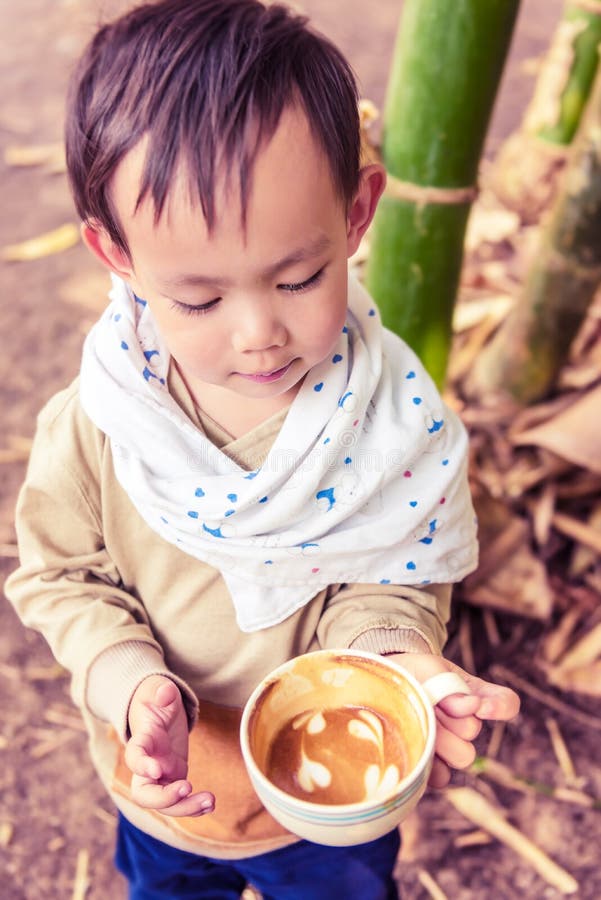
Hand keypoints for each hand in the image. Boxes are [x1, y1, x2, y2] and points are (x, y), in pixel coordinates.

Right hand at [125, 675, 214, 816]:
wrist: (158, 710)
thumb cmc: (156, 700)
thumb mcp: (158, 691)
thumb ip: (161, 692)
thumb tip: (165, 692)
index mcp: (141, 741)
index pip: (134, 757)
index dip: (142, 766)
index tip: (157, 769)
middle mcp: (146, 765)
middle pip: (144, 793)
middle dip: (164, 798)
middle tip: (187, 787)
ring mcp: (160, 775)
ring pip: (164, 803)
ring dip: (185, 807)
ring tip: (210, 801)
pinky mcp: (174, 777)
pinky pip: (181, 799)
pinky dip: (194, 806)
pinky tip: (211, 804)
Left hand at [386, 653, 519, 788]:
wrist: (379, 691)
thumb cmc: (408, 675)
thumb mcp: (427, 668)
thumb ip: (450, 684)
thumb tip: (471, 706)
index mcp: (474, 695)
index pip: (506, 702)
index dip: (499, 706)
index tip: (479, 704)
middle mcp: (467, 724)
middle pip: (473, 730)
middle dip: (447, 718)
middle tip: (423, 703)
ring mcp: (451, 749)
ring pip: (463, 755)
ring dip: (437, 738)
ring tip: (415, 722)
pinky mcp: (432, 770)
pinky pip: (443, 777)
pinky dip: (430, 765)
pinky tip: (414, 746)